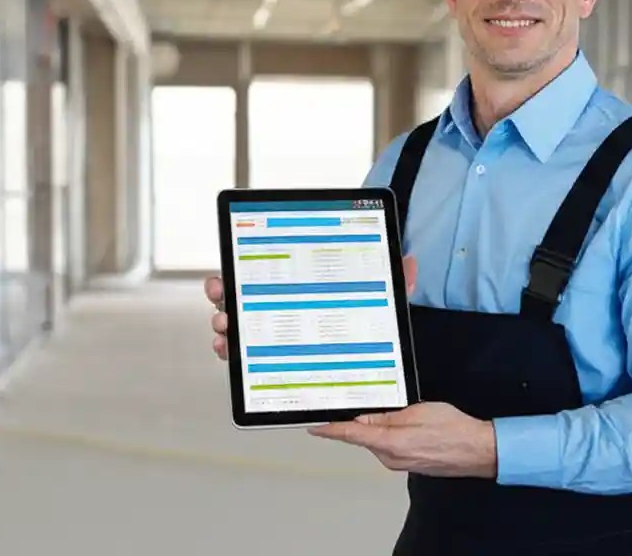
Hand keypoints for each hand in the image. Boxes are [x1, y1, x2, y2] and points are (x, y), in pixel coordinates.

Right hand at [205, 255, 418, 360]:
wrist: (370, 368)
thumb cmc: (366, 323)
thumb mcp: (380, 302)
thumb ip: (393, 282)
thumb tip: (409, 262)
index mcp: (297, 285)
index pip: (262, 271)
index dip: (238, 270)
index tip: (228, 273)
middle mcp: (277, 308)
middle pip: (239, 295)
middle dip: (223, 294)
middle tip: (221, 295)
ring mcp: (271, 335)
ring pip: (235, 326)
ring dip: (224, 325)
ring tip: (225, 326)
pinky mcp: (270, 361)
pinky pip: (243, 357)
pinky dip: (231, 354)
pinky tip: (230, 353)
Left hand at [308, 402, 496, 478]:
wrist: (478, 450)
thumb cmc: (454, 429)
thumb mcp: (417, 411)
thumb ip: (387, 415)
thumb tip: (363, 418)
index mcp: (390, 443)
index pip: (351, 435)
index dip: (330, 430)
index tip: (315, 427)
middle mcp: (391, 458)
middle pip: (364, 437)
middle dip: (360, 421)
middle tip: (361, 401)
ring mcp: (400, 463)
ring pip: (378, 441)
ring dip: (378, 427)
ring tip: (398, 411)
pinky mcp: (408, 464)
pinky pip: (390, 447)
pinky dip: (389, 435)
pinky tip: (404, 424)